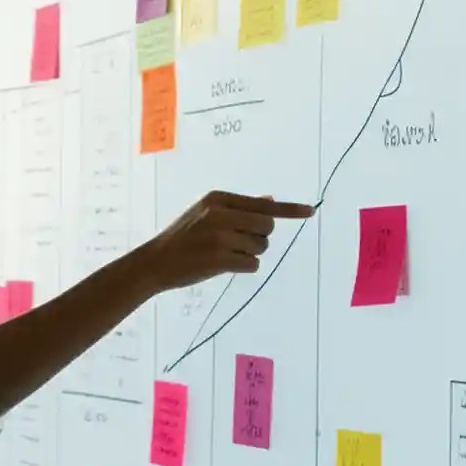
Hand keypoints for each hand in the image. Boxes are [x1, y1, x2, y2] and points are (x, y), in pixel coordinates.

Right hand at [135, 191, 315, 291]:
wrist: (155, 261)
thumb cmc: (183, 237)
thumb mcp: (205, 213)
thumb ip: (238, 208)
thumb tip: (270, 200)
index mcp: (218, 199)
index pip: (262, 204)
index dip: (289, 210)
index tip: (310, 211)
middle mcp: (220, 214)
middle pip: (266, 227)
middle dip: (259, 237)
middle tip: (238, 243)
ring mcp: (220, 236)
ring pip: (260, 247)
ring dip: (249, 254)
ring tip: (224, 254)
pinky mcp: (219, 258)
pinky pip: (252, 264)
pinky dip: (244, 267)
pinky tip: (223, 265)